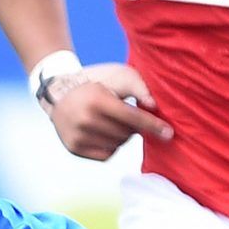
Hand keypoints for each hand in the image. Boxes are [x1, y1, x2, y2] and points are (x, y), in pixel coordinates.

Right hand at [43, 62, 171, 160]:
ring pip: (118, 145)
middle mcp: (85, 121)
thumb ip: (139, 88)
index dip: (152, 125)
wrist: (58, 93)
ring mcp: (78, 137)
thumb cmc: (96, 82)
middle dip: (134, 126)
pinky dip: (111, 145)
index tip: (170, 134)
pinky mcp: (74, 148)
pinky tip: (104, 131)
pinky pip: (106, 154)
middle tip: (127, 115)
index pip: (132, 118)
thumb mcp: (118, 75)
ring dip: (122, 136)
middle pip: (126, 133)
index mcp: (96, 101)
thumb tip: (154, 106)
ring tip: (112, 121)